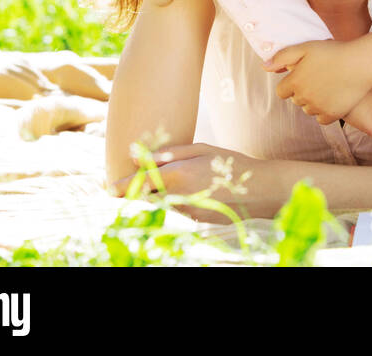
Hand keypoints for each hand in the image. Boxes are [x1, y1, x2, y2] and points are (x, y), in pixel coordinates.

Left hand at [110, 142, 259, 222]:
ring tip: (179, 185)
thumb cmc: (232, 164)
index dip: (122, 187)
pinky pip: (178, 212)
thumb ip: (169, 153)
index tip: (110, 188)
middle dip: (139, 193)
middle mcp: (178, 196)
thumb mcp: (202, 149)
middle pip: (146, 198)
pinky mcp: (195, 223)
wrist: (261, 191)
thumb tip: (138, 156)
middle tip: (136, 186)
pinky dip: (178, 204)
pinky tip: (196, 194)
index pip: (140, 183)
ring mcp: (187, 212)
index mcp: (178, 174)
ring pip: (162, 205)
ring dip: (161, 197)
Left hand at [266, 40, 371, 121]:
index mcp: (295, 81)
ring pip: (308, 110)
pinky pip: (321, 119)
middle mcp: (303, 97)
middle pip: (296, 100)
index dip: (291, 83)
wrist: (361, 63)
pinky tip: (333, 98)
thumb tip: (264, 67)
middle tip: (319, 77)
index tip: (304, 75)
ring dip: (314, 102)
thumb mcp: (306, 47)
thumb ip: (282, 57)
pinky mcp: (332, 114)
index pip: (282, 92)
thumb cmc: (334, 52)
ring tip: (328, 86)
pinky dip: (325, 111)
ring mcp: (318, 107)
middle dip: (303, 91)